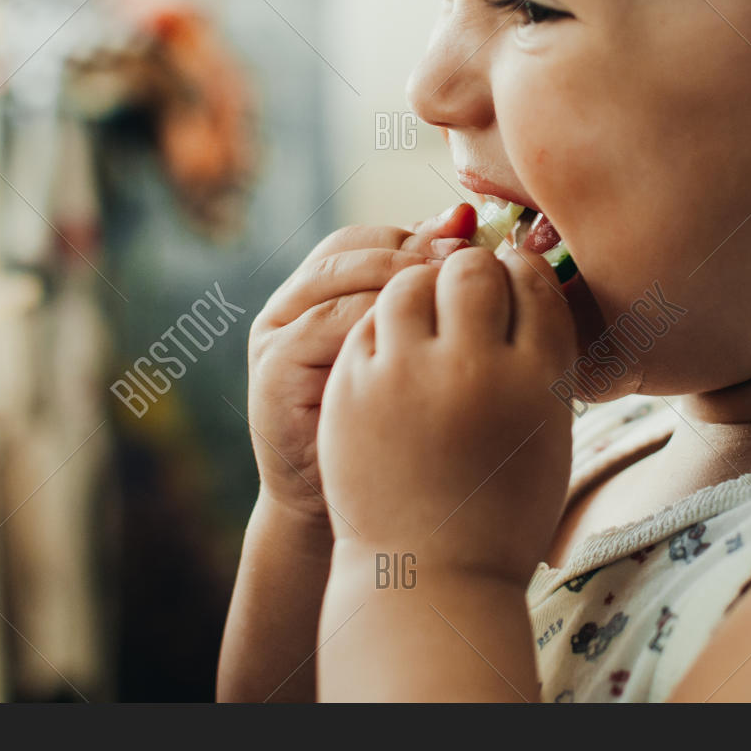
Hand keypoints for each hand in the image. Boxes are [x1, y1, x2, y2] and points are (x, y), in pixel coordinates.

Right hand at [246, 204, 476, 525]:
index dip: (424, 234)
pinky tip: (419, 332)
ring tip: (447, 292)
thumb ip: (433, 306)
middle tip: (464, 257)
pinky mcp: (273, 371)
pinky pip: (325, 324)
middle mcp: (295, 305)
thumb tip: (477, 239)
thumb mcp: (415, 360)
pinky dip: (373, 319)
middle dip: (412, 249)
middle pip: (352, 247)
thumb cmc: (392, 436)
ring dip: (395, 276)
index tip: (475, 240)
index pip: (375, 238)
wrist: (341, 517)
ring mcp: (278, 335)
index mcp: (329, 294)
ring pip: (337, 276)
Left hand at [315, 244, 577, 585]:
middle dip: (471, 268)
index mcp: (536, 379)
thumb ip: (541, 359)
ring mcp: (406, 376)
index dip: (523, 271)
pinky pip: (369, 323)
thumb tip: (526, 281)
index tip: (513, 275)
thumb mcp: (548, 434)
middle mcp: (473, 368)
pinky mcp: (353, 389)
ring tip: (425, 306)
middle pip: (472, 272)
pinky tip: (395, 343)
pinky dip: (384, 324)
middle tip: (467, 282)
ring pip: (410, 284)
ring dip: (420, 284)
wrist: (433, 575)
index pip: (533, 284)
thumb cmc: (503, 508)